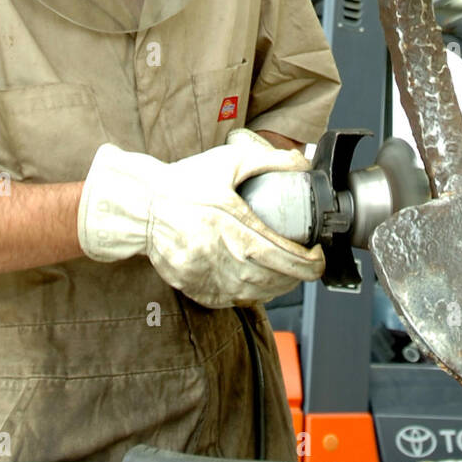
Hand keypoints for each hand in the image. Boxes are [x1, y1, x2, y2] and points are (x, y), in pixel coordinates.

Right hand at [78, 131, 323, 305]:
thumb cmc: (185, 183)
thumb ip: (269, 160)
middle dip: (299, 275)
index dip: (308, 261)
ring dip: (280, 286)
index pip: (281, 254)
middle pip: (273, 278)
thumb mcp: (228, 161)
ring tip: (290, 271)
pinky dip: (254, 294)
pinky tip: (261, 280)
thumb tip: (303, 165)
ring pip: (257, 294)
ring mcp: (205, 275)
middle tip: (310, 263)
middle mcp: (217, 253)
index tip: (318, 253)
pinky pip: (234, 300)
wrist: (143, 206)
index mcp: (229, 222)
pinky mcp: (195, 288)